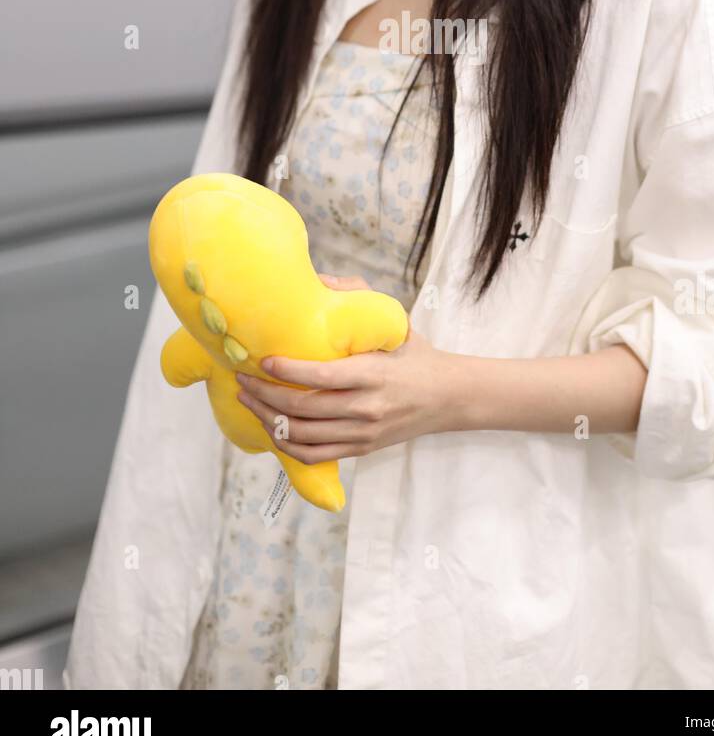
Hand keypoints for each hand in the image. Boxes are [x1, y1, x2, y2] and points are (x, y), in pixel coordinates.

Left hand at [235, 273, 457, 462]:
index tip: (264, 360)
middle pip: (303, 408)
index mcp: (374, 373)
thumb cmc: (416, 355)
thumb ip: (357, 297)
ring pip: (303, 435)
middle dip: (264, 395)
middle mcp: (366, 407)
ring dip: (268, 419)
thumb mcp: (395, 321)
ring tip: (249, 401)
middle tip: (242, 379)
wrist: (449, 397)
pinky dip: (287, 446)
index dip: (287, 371)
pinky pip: (315, 456)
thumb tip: (316, 280)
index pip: (321, 376)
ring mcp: (363, 433)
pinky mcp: (361, 449)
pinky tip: (272, 429)